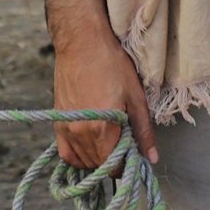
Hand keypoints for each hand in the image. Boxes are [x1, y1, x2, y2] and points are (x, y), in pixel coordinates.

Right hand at [39, 0, 157, 170]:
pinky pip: (67, 153)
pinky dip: (79, 156)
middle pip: (99, 166)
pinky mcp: (58, 123)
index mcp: (102, 129)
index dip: (128, 165)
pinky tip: (91, 145)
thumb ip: (143, 131)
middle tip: (125, 143)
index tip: (135, 154)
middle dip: (115, 161)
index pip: (115, 167)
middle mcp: (80, 133)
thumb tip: (151, 159)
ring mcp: (66, 129)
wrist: (81, 42)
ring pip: (84, 162)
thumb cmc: (111, 64)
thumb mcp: (135, 97)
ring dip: (98, 159)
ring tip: (110, 141)